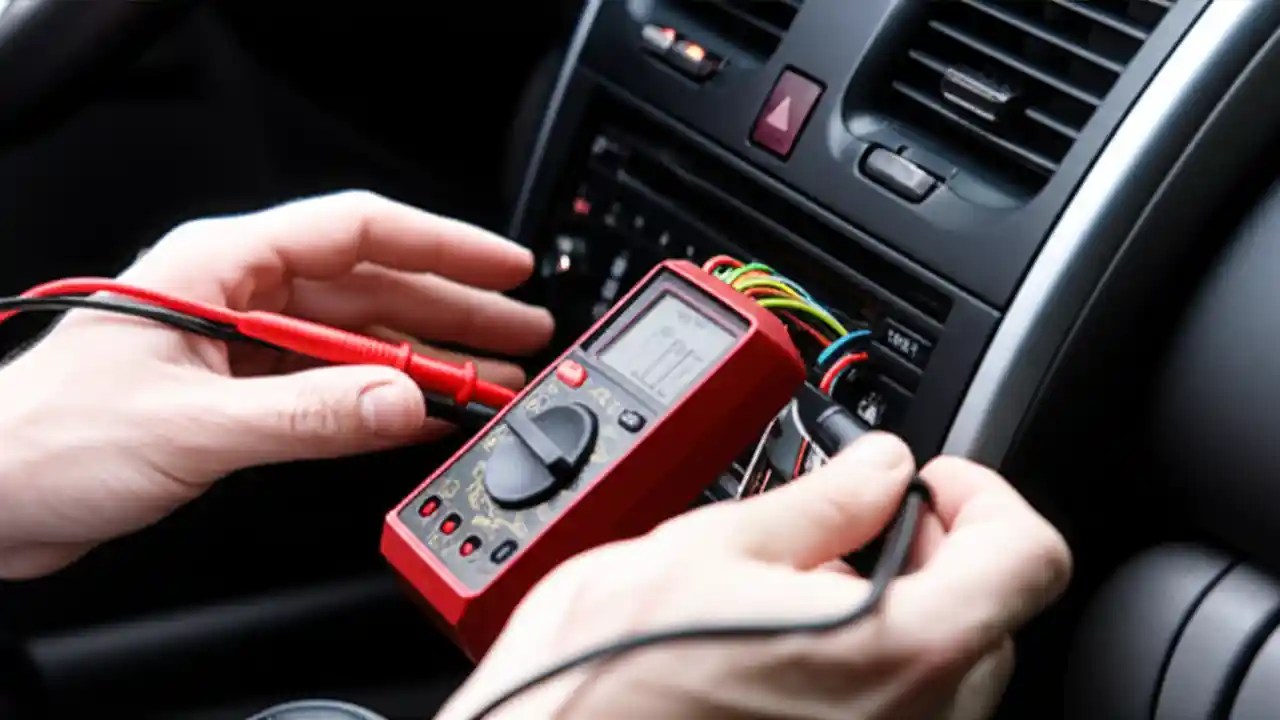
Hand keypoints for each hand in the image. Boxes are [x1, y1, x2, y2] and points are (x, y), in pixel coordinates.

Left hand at [0, 190, 551, 578]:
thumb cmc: (47, 441)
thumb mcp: (191, 426)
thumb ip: (307, 416)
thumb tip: (402, 402)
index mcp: (219, 267)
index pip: (354, 232)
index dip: (440, 245)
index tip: (503, 266)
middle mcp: (237, 295)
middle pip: (370, 287)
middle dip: (450, 308)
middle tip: (521, 328)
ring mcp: (242, 345)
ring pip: (358, 339)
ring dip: (425, 359)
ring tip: (491, 374)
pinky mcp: (241, 393)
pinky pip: (333, 385)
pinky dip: (382, 400)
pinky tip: (422, 412)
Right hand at [438, 434, 1070, 719]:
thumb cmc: (605, 681)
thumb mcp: (710, 551)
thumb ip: (823, 503)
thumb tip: (877, 467)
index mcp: (893, 650)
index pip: (1027, 558)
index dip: (986, 500)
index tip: (928, 487)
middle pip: (992, 619)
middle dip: (937, 558)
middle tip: (855, 533)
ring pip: (949, 676)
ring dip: (904, 618)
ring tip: (805, 596)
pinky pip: (903, 717)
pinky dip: (873, 673)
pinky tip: (793, 654)